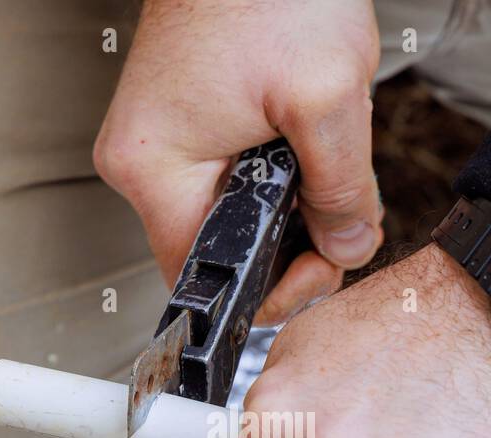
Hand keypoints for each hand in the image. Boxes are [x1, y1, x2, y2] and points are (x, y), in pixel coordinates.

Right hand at [93, 0, 383, 322]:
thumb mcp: (329, 99)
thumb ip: (343, 193)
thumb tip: (345, 249)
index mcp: (155, 168)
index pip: (207, 276)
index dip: (275, 285)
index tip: (324, 262)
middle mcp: (144, 163)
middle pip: (226, 249)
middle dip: (296, 239)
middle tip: (341, 208)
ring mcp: (163, 142)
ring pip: (238, 216)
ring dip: (294, 200)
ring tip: (320, 147)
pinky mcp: (186, 124)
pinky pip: (236, 179)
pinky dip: (282, 171)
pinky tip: (303, 135)